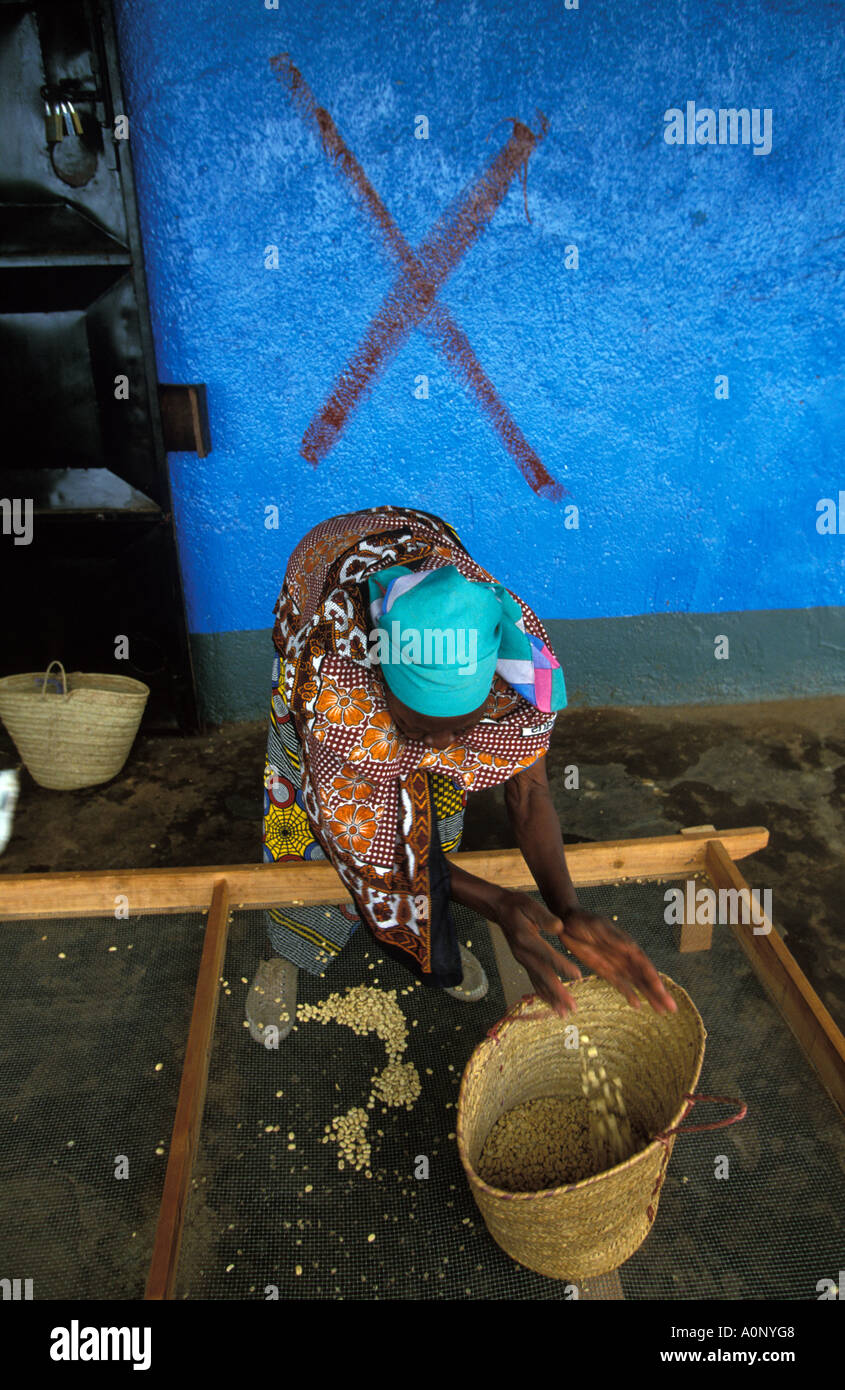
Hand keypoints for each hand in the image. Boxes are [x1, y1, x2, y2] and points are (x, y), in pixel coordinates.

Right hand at [494, 890, 583, 1017]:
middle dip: (558, 993)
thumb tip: (560, 928)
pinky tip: (551, 1003)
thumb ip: (544, 916)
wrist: (499, 909)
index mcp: (526, 938)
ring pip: (538, 982)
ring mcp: (522, 960)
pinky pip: (534, 981)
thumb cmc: (517, 905)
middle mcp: (523, 953)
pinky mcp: (523, 962)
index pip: (547, 955)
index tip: (578, 976)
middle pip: (543, 975)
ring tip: (563, 1013)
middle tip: (572, 1007)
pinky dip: (543, 993)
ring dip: (551, 998)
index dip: (562, 966)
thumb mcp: (530, 903)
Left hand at [494, 891, 676, 1017]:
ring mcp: (616, 965)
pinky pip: (619, 984)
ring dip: (649, 996)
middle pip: (645, 977)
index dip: (653, 978)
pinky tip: (637, 1005)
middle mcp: (625, 956)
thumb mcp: (598, 927)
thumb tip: (632, 948)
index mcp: (626, 944)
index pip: (643, 964)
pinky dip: (629, 994)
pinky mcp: (604, 970)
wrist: (567, 922)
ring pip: (636, 984)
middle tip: (672, 1008)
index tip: (660, 990)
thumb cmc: (583, 921)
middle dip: (658, 993)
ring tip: (662, 1011)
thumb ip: (613, 938)